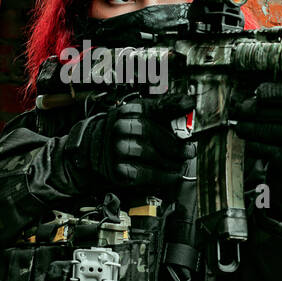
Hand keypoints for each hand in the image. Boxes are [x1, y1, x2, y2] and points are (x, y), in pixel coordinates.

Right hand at [55, 93, 196, 194]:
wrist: (91, 149)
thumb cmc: (122, 132)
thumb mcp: (138, 117)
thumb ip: (162, 113)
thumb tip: (188, 107)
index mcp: (130, 110)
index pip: (155, 106)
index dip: (174, 105)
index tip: (189, 104)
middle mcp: (122, 126)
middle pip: (154, 133)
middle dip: (176, 144)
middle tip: (189, 150)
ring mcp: (118, 148)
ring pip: (152, 155)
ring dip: (171, 162)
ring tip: (180, 164)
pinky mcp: (118, 169)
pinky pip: (146, 174)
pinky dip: (163, 176)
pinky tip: (172, 175)